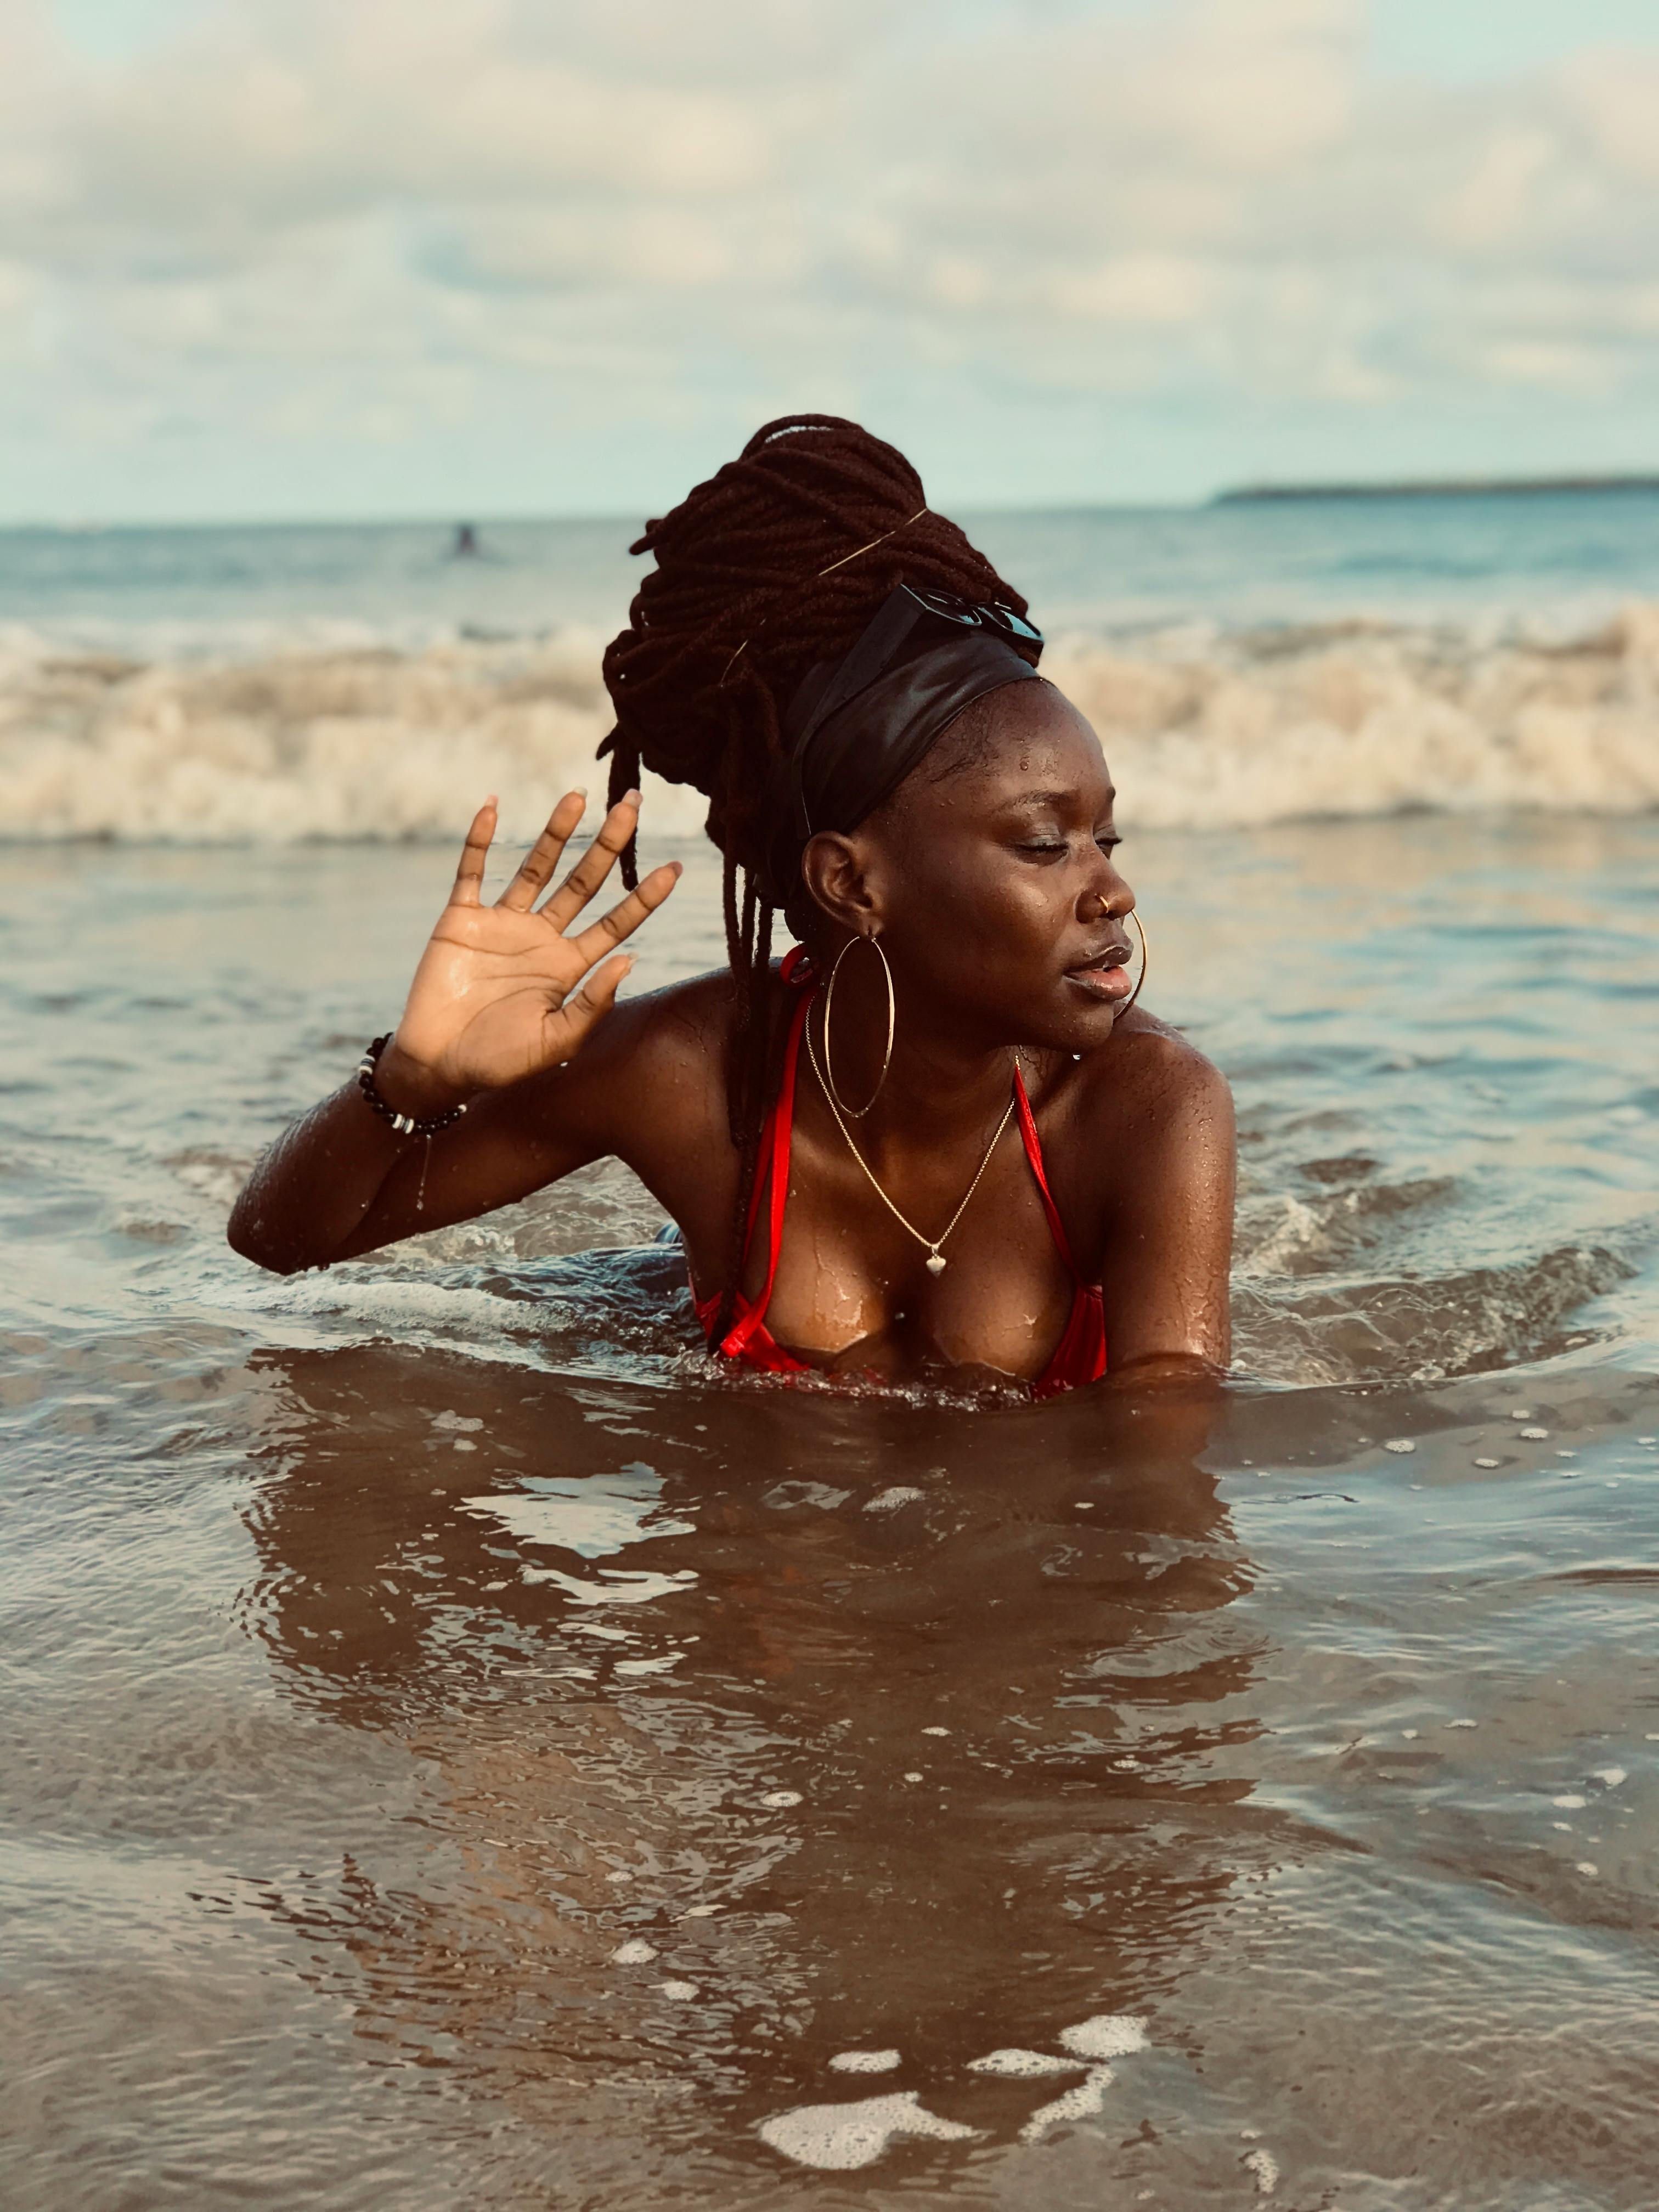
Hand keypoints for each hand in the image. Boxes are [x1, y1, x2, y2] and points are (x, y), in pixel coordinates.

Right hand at [380, 790, 679, 1106]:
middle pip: (583, 881)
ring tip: (578, 796)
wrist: (439, 1065)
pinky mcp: (461, 919)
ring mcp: (502, 924)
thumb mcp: (556, 1042)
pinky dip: (480, 840)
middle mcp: (541, 937)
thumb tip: (630, 959)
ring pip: (536, 867)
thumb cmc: (500, 1062)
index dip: (644, 896)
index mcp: (569, 965)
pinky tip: (493, 807)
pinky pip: (471, 871)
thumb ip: (593, 1004)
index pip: (616, 922)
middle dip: (609, 844)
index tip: (675, 868)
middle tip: (633, 804)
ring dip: (556, 832)